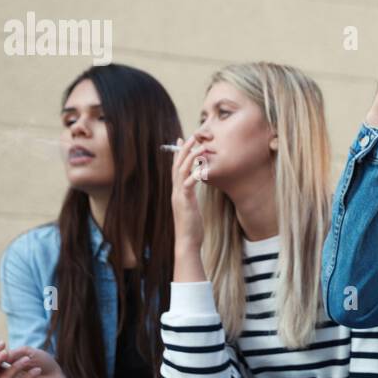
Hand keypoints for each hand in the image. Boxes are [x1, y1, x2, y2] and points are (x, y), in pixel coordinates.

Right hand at [0, 342, 68, 377]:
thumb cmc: (42, 363)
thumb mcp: (31, 353)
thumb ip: (17, 353)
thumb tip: (4, 356)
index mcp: (2, 367)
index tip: (2, 343)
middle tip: (4, 353)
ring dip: (15, 367)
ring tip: (27, 359)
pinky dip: (29, 375)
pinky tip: (38, 370)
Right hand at [170, 134, 206, 255]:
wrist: (187, 241)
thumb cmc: (191, 226)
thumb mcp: (191, 206)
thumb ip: (191, 195)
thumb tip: (195, 186)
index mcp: (178, 191)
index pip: (176, 167)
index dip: (178, 153)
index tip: (182, 139)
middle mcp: (176, 191)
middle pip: (177, 165)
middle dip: (184, 149)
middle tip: (192, 136)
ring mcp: (179, 196)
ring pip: (182, 172)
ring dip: (190, 158)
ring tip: (200, 147)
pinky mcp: (185, 203)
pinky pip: (188, 186)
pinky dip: (195, 176)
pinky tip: (202, 169)